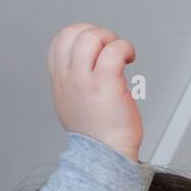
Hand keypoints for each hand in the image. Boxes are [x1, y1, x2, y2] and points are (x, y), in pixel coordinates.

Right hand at [47, 23, 143, 162]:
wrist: (106, 158)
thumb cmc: (97, 136)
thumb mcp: (71, 105)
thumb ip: (72, 82)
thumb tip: (84, 65)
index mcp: (60, 81)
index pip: (60, 40)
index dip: (80, 34)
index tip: (96, 46)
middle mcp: (69, 78)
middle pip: (74, 33)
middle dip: (97, 33)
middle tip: (111, 48)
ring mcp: (86, 81)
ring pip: (91, 37)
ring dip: (111, 38)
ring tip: (121, 53)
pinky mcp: (107, 84)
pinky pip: (114, 51)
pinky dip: (125, 47)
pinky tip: (130, 57)